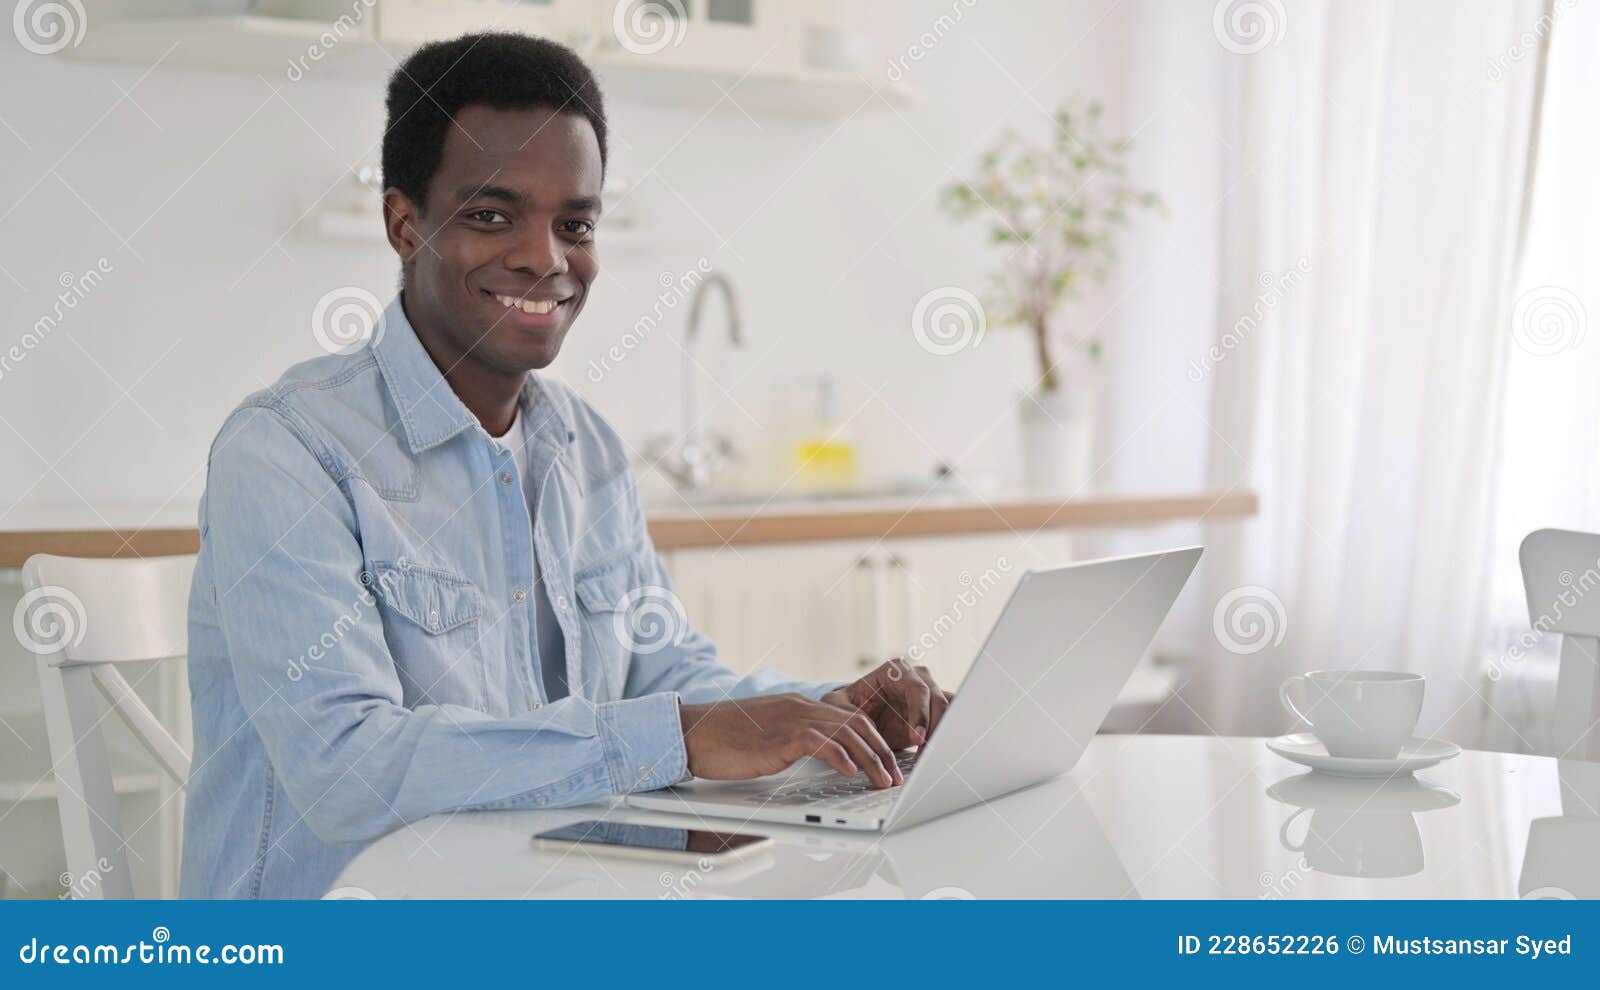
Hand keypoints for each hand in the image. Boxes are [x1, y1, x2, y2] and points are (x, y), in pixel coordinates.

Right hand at [678, 693, 902, 788]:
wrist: (693, 732)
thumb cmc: (725, 738)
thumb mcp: (769, 735)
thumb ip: (794, 739)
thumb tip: (817, 757)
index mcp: (800, 705)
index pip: (850, 717)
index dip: (874, 739)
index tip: (888, 761)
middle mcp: (801, 707)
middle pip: (857, 723)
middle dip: (882, 751)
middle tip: (895, 775)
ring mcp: (791, 719)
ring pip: (847, 733)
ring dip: (871, 760)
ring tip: (883, 781)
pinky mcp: (780, 736)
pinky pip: (821, 743)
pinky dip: (841, 758)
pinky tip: (850, 773)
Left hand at [822, 658, 952, 749]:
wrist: (858, 716)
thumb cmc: (848, 707)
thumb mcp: (838, 707)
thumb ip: (843, 712)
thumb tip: (853, 725)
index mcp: (895, 670)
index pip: (916, 688)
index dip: (919, 713)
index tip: (916, 738)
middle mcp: (917, 677)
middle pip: (938, 700)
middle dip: (934, 728)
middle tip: (924, 752)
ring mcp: (930, 692)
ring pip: (949, 711)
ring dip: (942, 736)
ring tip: (929, 759)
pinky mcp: (936, 710)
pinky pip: (950, 722)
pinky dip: (946, 738)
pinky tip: (936, 756)